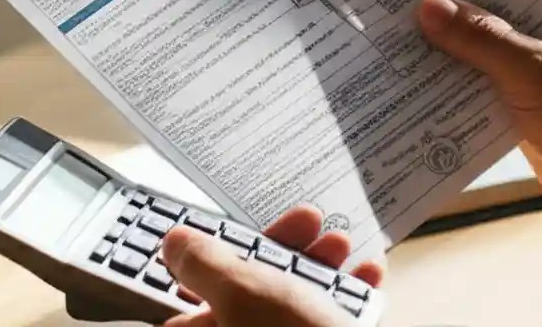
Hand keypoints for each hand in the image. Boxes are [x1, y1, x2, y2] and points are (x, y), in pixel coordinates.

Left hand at [160, 205, 384, 325]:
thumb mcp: (244, 292)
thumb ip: (205, 264)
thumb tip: (175, 244)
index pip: (188, 304)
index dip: (211, 260)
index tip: (233, 229)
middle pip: (249, 296)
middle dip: (280, 251)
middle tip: (307, 224)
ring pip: (294, 305)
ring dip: (320, 265)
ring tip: (340, 245)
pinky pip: (330, 322)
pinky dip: (350, 295)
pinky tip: (367, 274)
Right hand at [417, 0, 541, 233]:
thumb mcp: (536, 76)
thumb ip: (483, 39)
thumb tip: (427, 5)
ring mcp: (538, 53)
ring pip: (482, 29)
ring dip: (444, 32)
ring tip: (390, 25)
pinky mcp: (524, 90)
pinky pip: (479, 69)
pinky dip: (451, 70)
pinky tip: (411, 74)